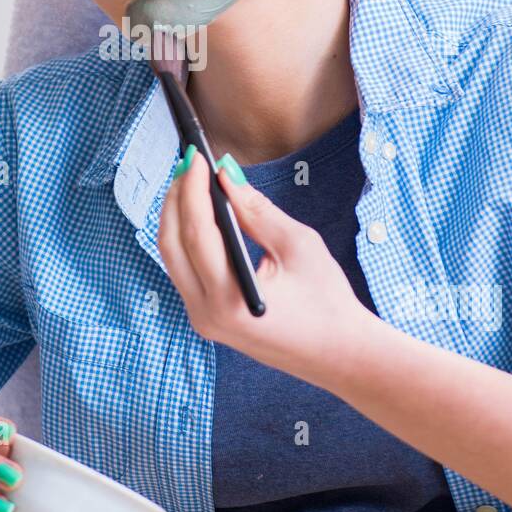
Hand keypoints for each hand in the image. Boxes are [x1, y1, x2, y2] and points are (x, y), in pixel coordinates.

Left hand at [157, 148, 369, 379]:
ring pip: (172, 258)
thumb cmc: (327, 301)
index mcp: (229, 297)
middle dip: (177, 198)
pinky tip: (199, 214)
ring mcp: (202, 320)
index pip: (196, 232)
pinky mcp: (207, 319)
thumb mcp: (297, 245)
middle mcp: (206, 313)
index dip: (192, 189)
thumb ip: (256, 210)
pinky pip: (184, 271)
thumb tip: (227, 176)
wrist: (339, 354)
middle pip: (172, 244)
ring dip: (178, 217)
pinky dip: (187, 239)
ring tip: (191, 182)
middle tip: (189, 164)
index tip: (196, 157)